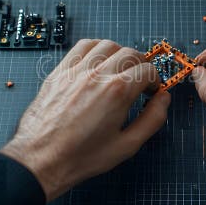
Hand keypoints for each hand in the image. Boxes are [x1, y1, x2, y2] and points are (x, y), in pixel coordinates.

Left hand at [0, 39, 169, 201]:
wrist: (41, 159)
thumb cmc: (81, 156)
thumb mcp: (126, 146)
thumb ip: (152, 120)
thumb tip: (164, 100)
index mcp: (117, 92)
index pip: (147, 70)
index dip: (155, 80)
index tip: (152, 91)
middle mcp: (97, 75)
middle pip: (130, 53)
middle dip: (141, 65)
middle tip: (141, 81)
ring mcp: (76, 70)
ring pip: (107, 45)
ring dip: (120, 53)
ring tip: (121, 69)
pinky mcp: (60, 72)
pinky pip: (81, 46)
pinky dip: (96, 48)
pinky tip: (98, 61)